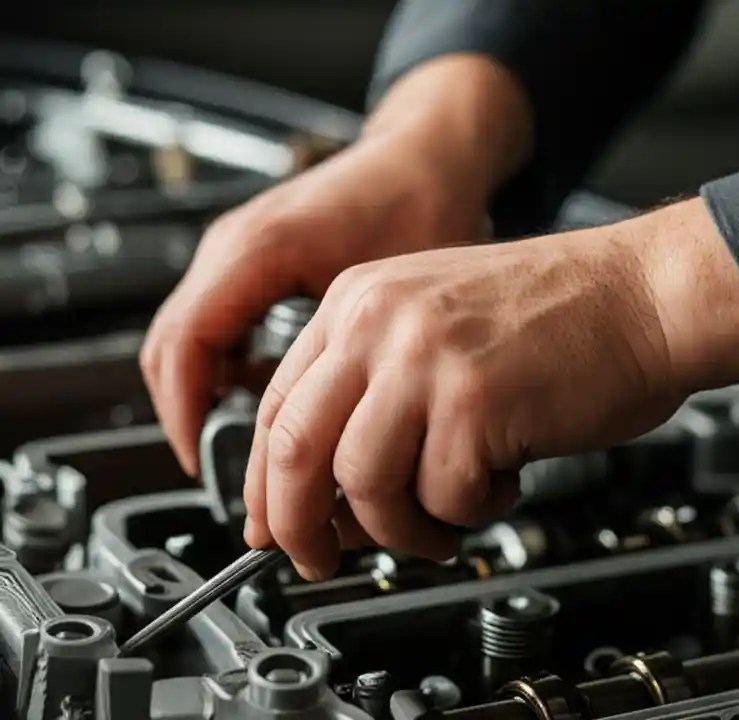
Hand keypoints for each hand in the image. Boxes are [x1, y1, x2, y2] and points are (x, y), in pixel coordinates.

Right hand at [140, 54, 533, 475]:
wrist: (429, 154)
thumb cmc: (421, 199)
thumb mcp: (396, 296)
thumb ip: (364, 361)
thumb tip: (359, 439)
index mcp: (259, 249)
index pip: (186, 345)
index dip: (188, 415)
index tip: (208, 463)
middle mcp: (235, 246)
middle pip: (172, 349)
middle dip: (193, 420)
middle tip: (233, 475)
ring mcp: (238, 251)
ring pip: (188, 340)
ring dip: (208, 398)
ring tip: (254, 453)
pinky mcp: (254, 260)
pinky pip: (214, 325)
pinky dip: (226, 371)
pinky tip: (272, 407)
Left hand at [243, 198, 738, 578]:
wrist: (647, 293)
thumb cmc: (567, 315)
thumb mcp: (442, 324)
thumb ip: (379, 390)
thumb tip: (335, 491)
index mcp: (361, 301)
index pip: (275, 406)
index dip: (267, 482)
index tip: (275, 523)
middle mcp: (379, 322)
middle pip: (293, 448)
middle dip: (299, 524)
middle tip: (320, 556)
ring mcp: (424, 359)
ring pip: (363, 484)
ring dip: (403, 527)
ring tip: (446, 520)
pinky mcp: (475, 402)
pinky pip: (444, 496)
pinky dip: (474, 508)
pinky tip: (506, 478)